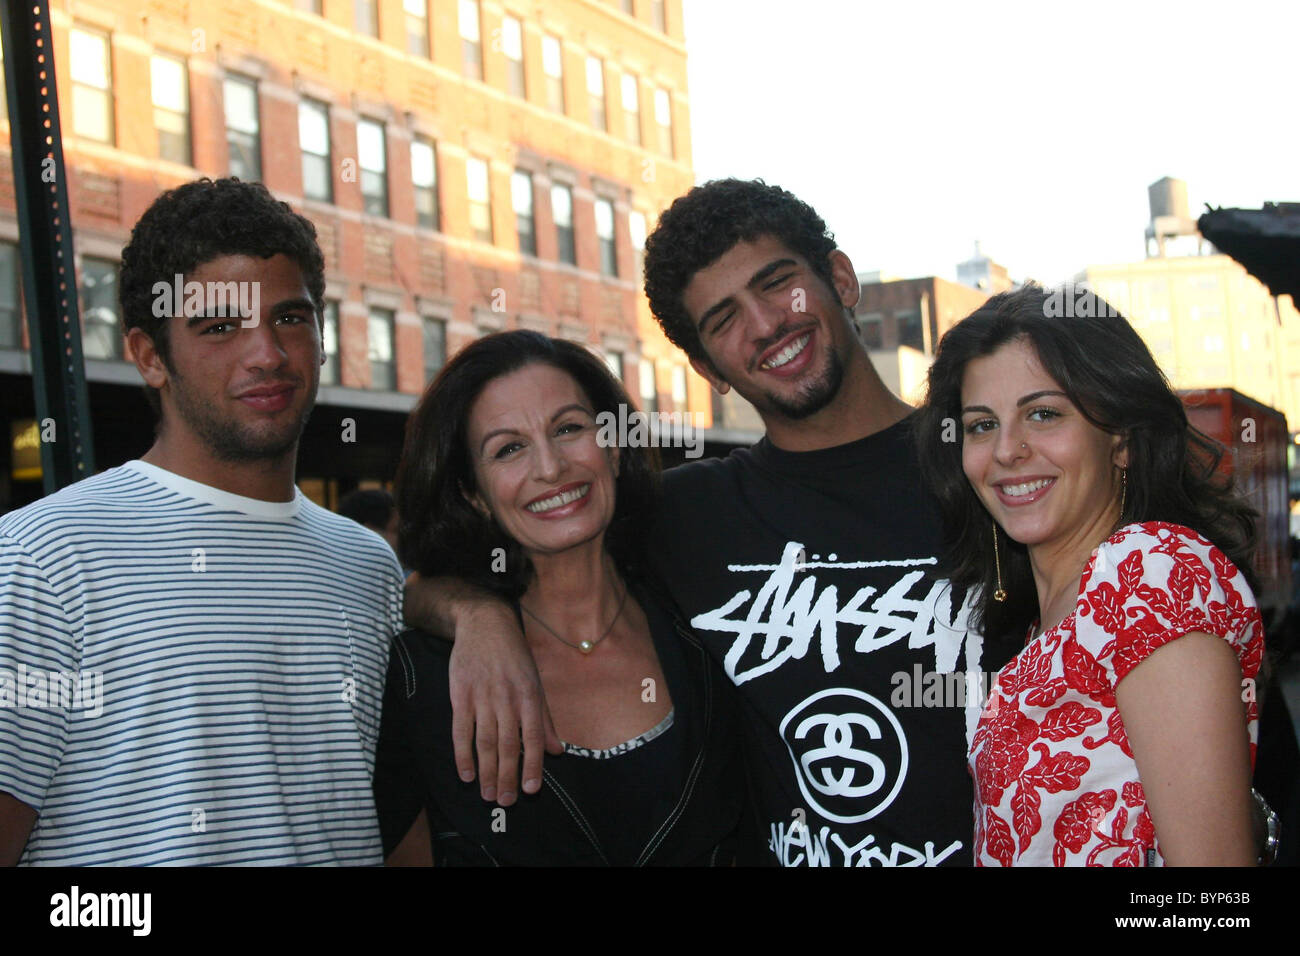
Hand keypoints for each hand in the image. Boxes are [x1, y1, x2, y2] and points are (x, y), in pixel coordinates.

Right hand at [448, 602, 561, 805]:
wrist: (485, 624)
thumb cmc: (514, 655)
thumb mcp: (536, 682)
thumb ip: (544, 719)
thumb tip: (557, 751)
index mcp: (529, 696)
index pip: (532, 738)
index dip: (532, 766)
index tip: (531, 790)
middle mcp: (506, 698)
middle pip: (506, 745)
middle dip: (507, 776)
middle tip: (506, 801)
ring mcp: (482, 697)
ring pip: (484, 742)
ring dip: (486, 771)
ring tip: (487, 794)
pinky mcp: (460, 695)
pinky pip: (461, 730)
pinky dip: (463, 754)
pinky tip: (465, 773)